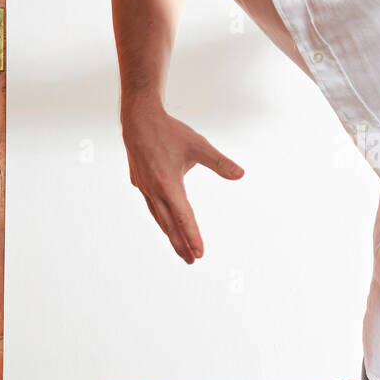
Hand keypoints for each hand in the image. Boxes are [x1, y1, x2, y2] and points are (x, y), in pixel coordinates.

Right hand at [120, 102, 244, 263]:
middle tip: (192, 261)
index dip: (192, 236)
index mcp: (168, 185)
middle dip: (181, 244)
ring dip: (170, 235)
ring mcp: (144, 188)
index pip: (184, 217)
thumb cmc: (169, 132)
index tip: (200, 253)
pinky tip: (165, 223)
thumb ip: (220, 162)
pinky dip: (161, 219)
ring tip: (180, 250)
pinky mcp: (140, 183)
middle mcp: (154, 190)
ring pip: (159, 218)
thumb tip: (241, 174)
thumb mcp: (198, 145)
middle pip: (170, 224)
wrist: (138, 119)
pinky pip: (152, 207)